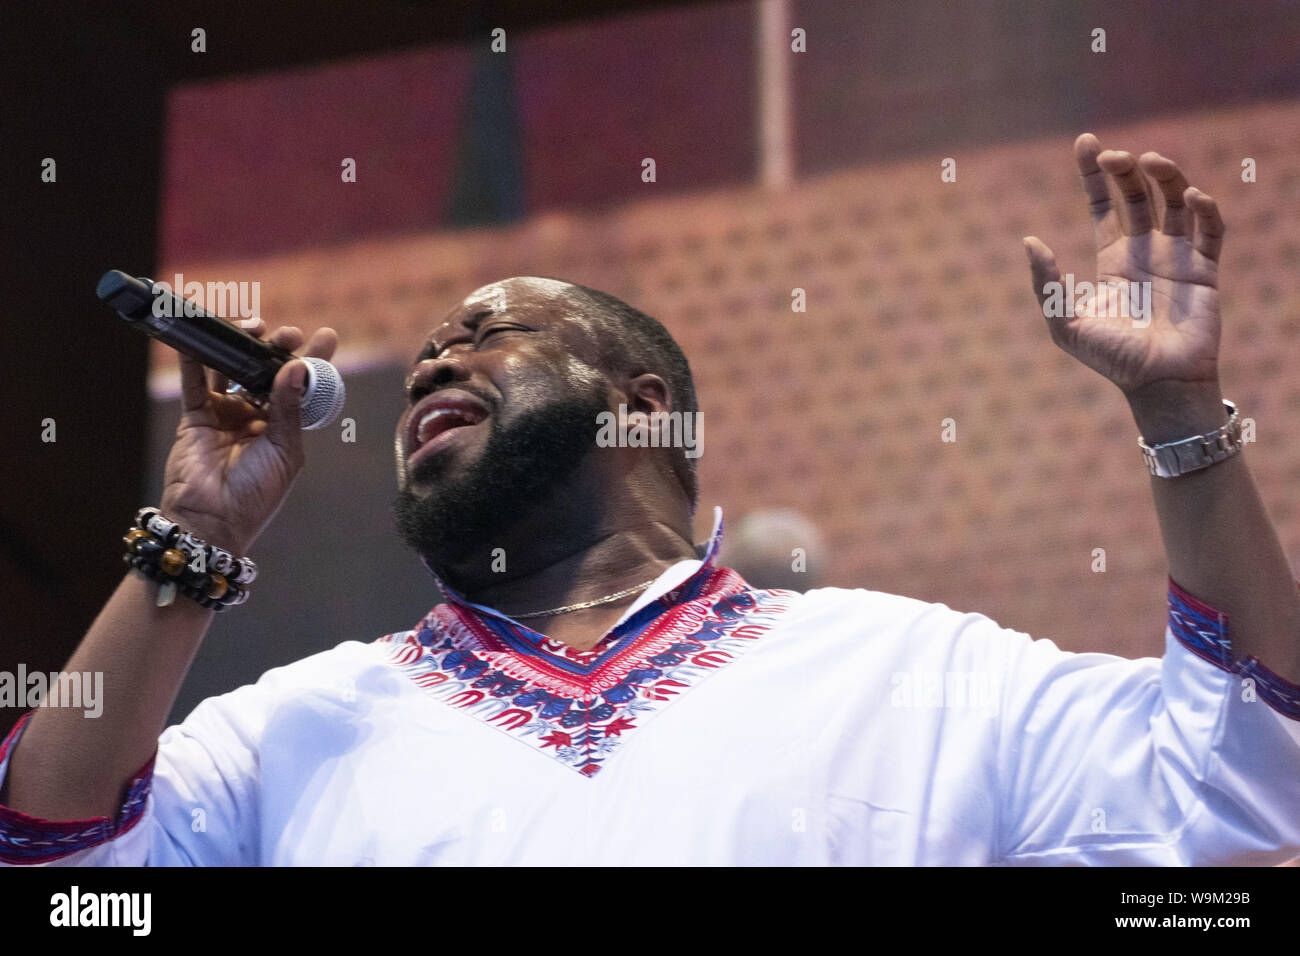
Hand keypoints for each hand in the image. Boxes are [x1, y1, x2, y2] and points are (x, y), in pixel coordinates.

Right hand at [159, 322, 338, 553]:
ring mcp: (226, 413)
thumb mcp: (284, 450)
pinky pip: (195, 380)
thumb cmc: (257, 494)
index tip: (326, 334)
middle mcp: (257, 416)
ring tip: (254, 327)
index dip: (314, 360)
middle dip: (277, 347)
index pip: (302, 386)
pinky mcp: (196, 415)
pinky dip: (196, 356)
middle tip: (286, 335)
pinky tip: (202, 333)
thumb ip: (288, 408)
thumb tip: (297, 366)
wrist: (213, 520)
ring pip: (232, 368)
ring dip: (241, 345)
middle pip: (267, 370)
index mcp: (285, 427)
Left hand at [1024, 133, 1227, 437]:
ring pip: (1175, 203)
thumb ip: (1047, 283)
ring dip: (1166, 178)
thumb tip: (1029, 240)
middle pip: (1137, 197)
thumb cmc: (1110, 358)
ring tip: (1150, 162)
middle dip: (1126, 171)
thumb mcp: (1065, 322)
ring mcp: (1178, 258)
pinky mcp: (1206, 270)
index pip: (1104, 205)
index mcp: (1113, 261)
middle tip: (1114, 156)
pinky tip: (1192, 197)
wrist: (1157, 384)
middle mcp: (1146, 253)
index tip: (1086, 142)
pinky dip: (1205, 210)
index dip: (1095, 175)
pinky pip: (1211, 231)